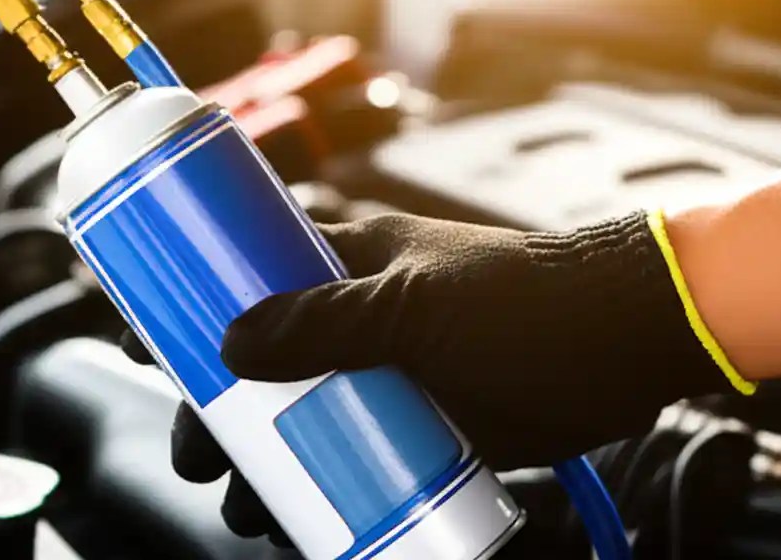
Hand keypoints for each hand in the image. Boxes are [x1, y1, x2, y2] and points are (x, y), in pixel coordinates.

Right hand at [122, 211, 732, 541]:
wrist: (629, 342)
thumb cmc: (526, 305)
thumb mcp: (416, 310)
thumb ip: (324, 325)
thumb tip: (230, 347)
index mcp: (349, 260)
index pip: (248, 268)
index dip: (194, 301)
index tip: (151, 344)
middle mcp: (360, 311)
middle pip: (265, 358)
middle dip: (222, 410)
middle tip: (202, 458)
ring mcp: (392, 367)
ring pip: (307, 413)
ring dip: (270, 460)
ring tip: (250, 507)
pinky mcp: (427, 417)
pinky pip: (359, 451)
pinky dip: (328, 483)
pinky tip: (308, 521)